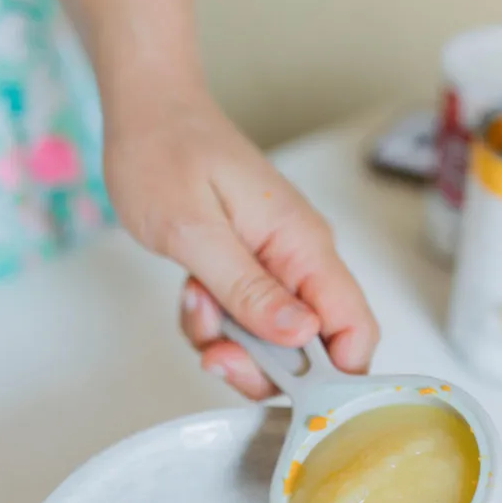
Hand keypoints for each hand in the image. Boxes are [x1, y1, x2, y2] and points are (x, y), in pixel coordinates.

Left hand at [105, 92, 378, 398]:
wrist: (147, 111)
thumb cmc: (165, 154)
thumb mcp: (196, 231)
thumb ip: (249, 288)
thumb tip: (303, 334)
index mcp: (304, 247)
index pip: (354, 328)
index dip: (333, 376)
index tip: (285, 390)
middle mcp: (301, 261)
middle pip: (314, 350)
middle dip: (261, 366)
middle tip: (214, 350)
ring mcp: (278, 268)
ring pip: (273, 344)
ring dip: (228, 342)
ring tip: (193, 298)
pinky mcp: (253, 272)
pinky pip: (245, 324)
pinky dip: (214, 324)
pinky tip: (192, 291)